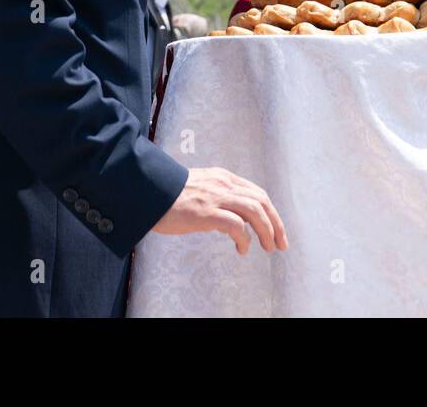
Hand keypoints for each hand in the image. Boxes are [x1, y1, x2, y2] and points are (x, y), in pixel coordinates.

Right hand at [152, 167, 288, 255]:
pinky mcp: (206, 213)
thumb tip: (230, 220)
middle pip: (261, 201)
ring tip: (269, 248)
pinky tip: (242, 249)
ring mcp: (215, 197)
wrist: (146, 192)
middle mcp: (223, 184)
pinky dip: (244, 239)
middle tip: (280, 243)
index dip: (270, 212)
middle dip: (276, 223)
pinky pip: (236, 226)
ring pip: (254, 211)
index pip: (256, 193)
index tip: (276, 228)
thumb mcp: (198, 187)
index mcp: (223, 177)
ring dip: (267, 231)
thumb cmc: (167, 194)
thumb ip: (216, 196)